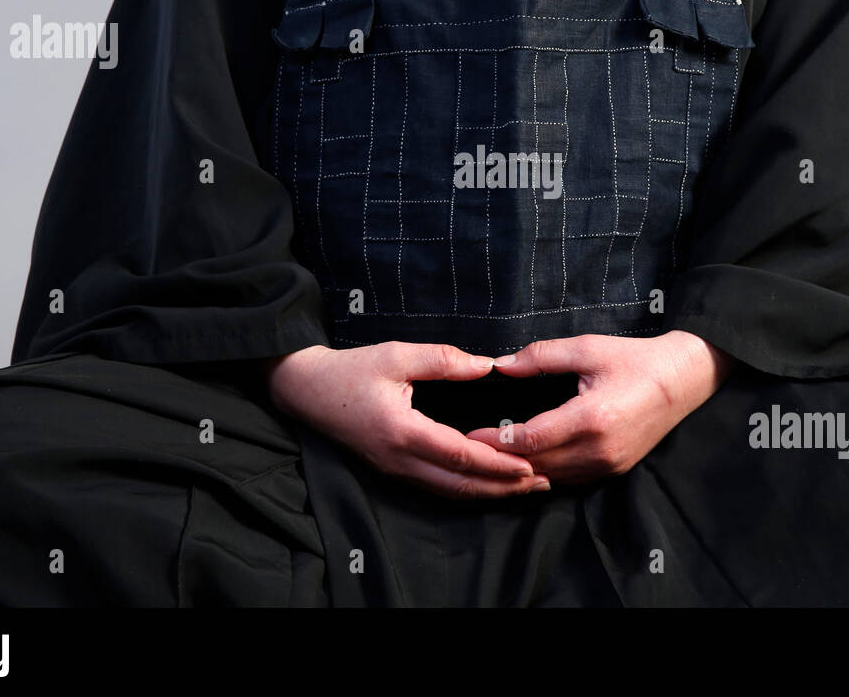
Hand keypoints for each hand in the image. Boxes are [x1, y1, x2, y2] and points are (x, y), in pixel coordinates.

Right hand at [266, 342, 550, 499]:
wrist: (306, 390)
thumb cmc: (351, 370)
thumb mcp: (396, 355)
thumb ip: (443, 360)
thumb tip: (487, 365)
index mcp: (402, 431)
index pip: (459, 455)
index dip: (497, 463)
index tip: (530, 464)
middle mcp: (399, 459)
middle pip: (460, 485)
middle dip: (503, 488)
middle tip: (543, 483)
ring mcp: (395, 470)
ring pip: (449, 492)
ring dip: (489, 492)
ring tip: (525, 488)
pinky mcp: (393, 470)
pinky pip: (436, 488)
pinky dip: (467, 489)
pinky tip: (488, 484)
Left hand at [466, 331, 731, 486]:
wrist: (682, 381)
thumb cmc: (634, 360)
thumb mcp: (587, 348)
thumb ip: (541, 356)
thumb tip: (500, 365)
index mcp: (591, 418)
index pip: (529, 439)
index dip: (495, 440)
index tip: (469, 435)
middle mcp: (599, 450)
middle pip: (535, 465)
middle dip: (500, 460)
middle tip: (468, 449)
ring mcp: (608, 465)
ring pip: (550, 478)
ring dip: (520, 470)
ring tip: (489, 458)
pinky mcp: (613, 471)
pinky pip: (569, 480)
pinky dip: (544, 473)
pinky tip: (524, 462)